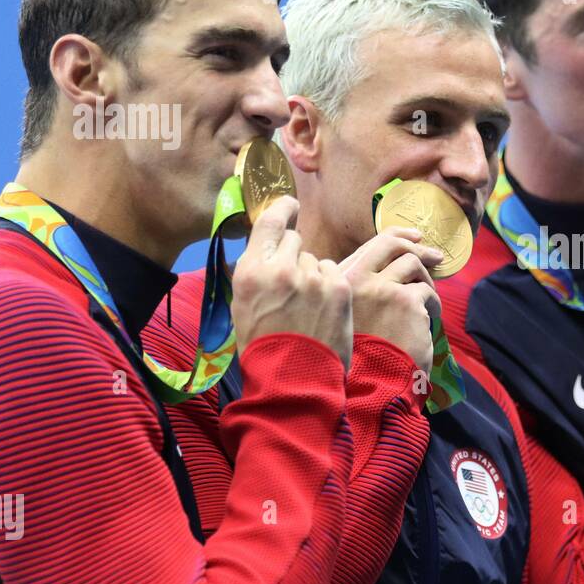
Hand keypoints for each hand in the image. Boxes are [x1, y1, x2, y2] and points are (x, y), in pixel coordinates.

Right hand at [230, 196, 353, 370]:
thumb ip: (256, 273)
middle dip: (294, 257)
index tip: (290, 205)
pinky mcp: (339, 287)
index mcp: (251, 271)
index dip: (282, 208)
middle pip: (294, 241)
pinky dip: (331, 287)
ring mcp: (312, 277)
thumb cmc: (263, 347)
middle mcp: (281, 268)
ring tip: (308, 307)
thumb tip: (266, 253)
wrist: (292, 379)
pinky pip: (334, 273)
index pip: (268, 222)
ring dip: (314, 275)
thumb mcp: (244, 305)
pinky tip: (324, 310)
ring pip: (316, 259)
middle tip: (295, 286)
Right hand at [339, 227, 443, 376]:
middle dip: (417, 247)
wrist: (371, 384)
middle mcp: (356, 280)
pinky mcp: (405, 300)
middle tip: (436, 255)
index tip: (414, 239)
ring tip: (428, 302)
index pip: (371, 245)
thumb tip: (398, 265)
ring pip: (412, 265)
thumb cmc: (361, 357)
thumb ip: (363, 290)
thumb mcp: (349, 318)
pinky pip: (427, 291)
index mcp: (340, 282)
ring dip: (426, 280)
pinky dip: (433, 305)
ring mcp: (381, 288)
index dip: (397, 238)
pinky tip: (430, 320)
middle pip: (391, 245)